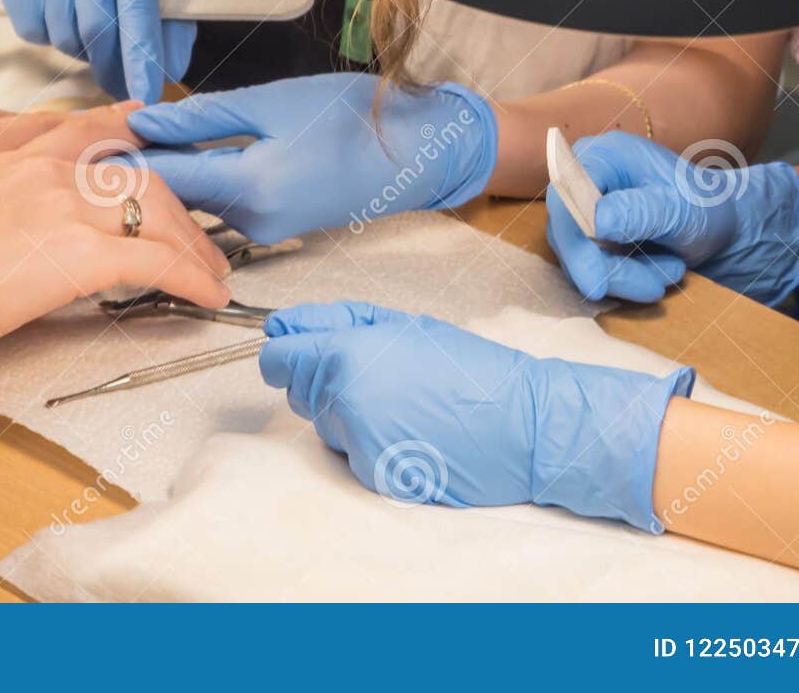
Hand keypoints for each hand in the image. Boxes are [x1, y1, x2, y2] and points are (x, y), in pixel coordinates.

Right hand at [0, 0, 193, 103]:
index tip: (146, 95)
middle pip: (96, 28)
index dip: (142, 56)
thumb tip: (172, 69)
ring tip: (88, 21)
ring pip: (63, 35)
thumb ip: (173, 12)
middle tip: (120, 83)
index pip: (138, 8)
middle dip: (111, 66)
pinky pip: (32, 29)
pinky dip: (50, 33)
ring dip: (81, 48)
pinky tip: (60, 7)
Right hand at [0, 137, 231, 376]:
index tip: (151, 127)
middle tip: (198, 236)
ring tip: (210, 271)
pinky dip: (191, 277)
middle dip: (178, 208)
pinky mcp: (79, 252)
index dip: (127, 131)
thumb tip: (15, 236)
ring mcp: (63, 207)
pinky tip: (205, 294)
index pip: (87, 132)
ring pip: (155, 212)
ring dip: (192, 245)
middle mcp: (43, 173)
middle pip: (136, 174)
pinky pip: (156, 260)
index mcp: (11, 163)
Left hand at [125, 73, 497, 242]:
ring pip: (192, 202)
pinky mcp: (273, 225)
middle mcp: (252, 221)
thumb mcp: (270, 103)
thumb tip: (147, 120)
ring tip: (134, 137)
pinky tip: (186, 151)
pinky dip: (196, 180)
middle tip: (98, 132)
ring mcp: (263, 229)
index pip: (160, 180)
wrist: (417, 151)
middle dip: (134, 166)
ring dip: (164, 173)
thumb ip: (202, 117)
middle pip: (169, 197)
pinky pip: (219, 203)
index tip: (87, 138)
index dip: (119, 158)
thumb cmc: (354, 119)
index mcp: (249, 189)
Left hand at [260, 302, 692, 530]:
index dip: (287, 354)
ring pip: (324, 424)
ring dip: (347, 412)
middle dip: (325, 380)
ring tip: (402, 402)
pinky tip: (410, 431)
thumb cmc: (467, 365)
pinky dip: (370, 443)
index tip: (300, 351)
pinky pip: (351, 454)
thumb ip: (335, 321)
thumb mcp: (401, 324)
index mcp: (345, 357)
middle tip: (379, 373)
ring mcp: (357, 444)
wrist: (521, 424)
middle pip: (299, 393)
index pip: (277, 361)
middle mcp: (342, 403)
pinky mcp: (375, 477)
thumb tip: (278, 327)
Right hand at [545, 131, 798, 304]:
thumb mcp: (682, 210)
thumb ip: (640, 212)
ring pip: (577, 255)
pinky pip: (589, 265)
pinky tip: (658, 276)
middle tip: (656, 287)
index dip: (576, 240)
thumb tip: (596, 223)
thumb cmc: (707, 208)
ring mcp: (583, 207)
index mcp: (603, 155)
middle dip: (609, 268)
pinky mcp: (588, 235)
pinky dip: (623, 279)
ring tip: (672, 272)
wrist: (722, 226)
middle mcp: (583, 177)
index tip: (597, 283)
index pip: (567, 197)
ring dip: (622, 276)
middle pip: (567, 231)